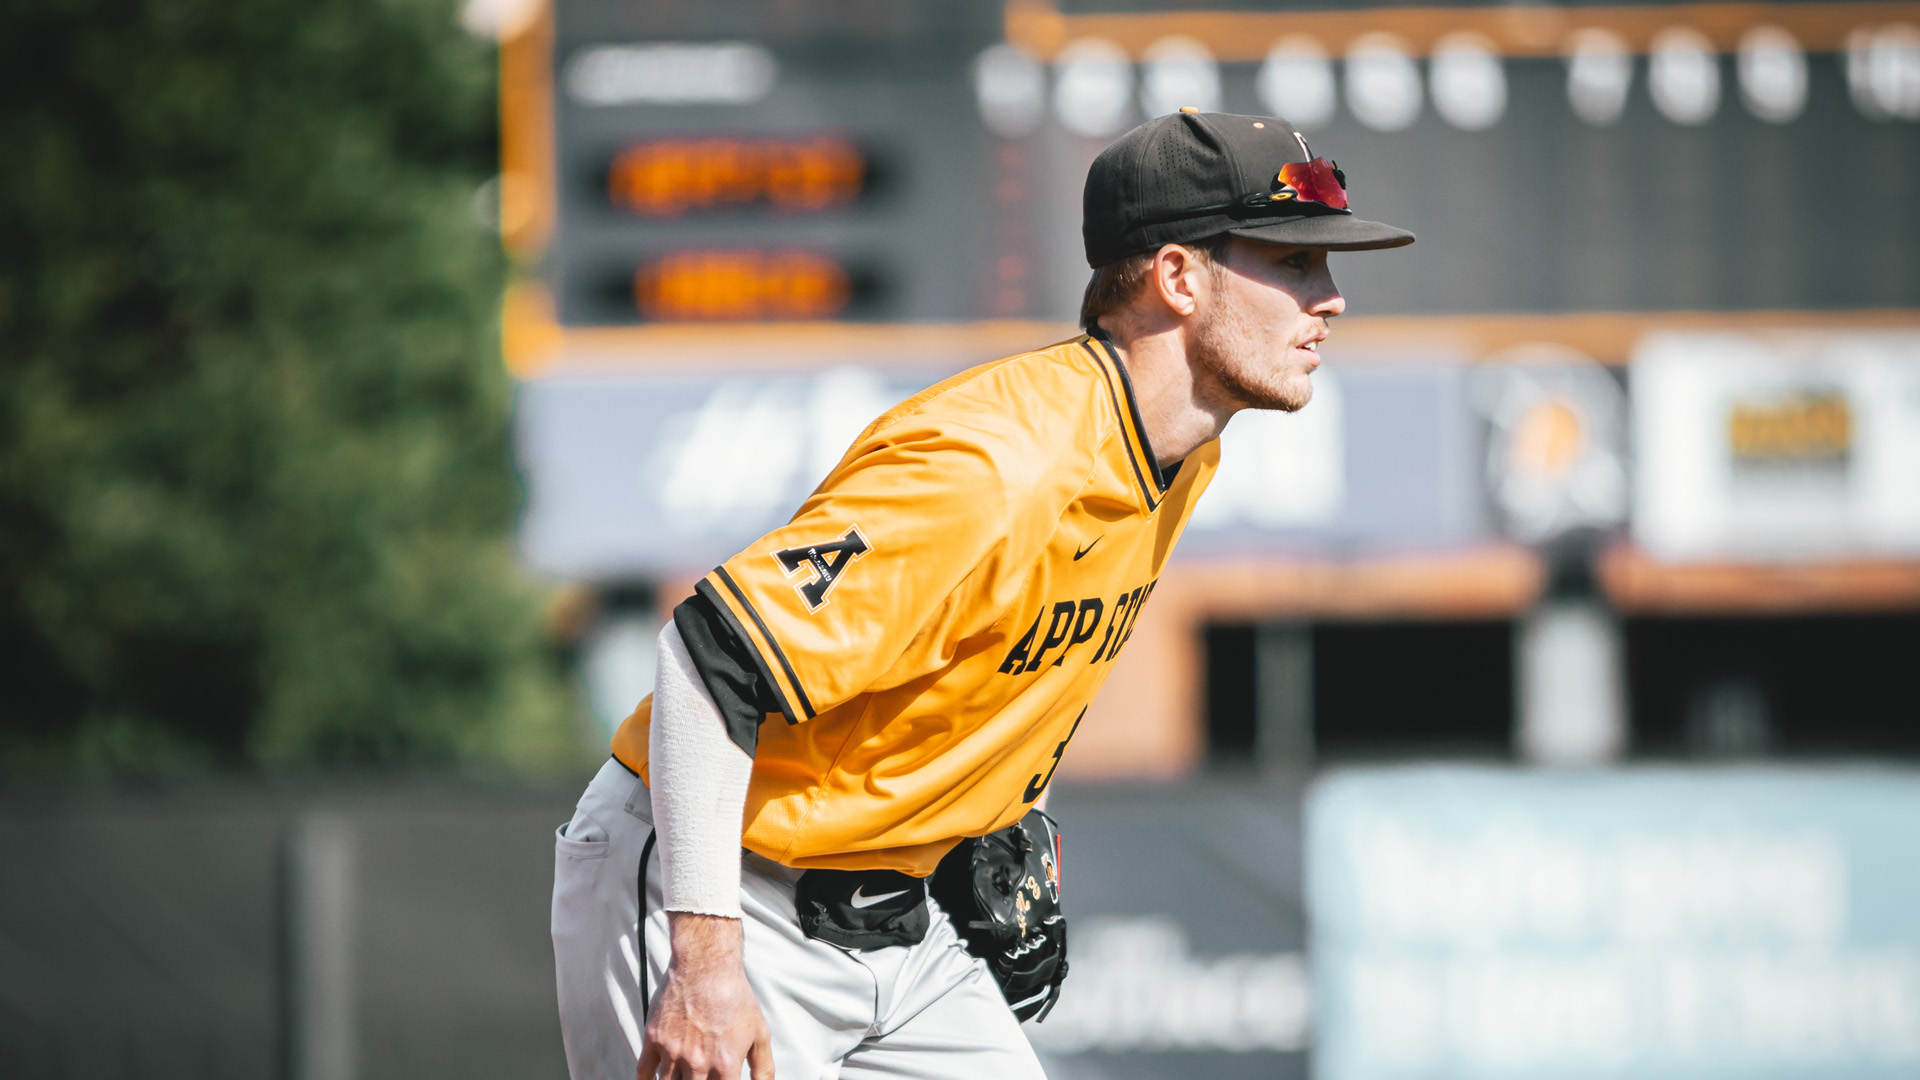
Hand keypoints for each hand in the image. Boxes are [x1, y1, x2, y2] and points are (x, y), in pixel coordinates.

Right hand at [638, 913, 774, 1079]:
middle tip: (699, 1076)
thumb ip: (763, 1068)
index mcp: (725, 1064)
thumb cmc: (734, 996)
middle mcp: (698, 1062)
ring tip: (685, 1074)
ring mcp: (673, 1051)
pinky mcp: (653, 1038)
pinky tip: (654, 1079)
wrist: (706, 964)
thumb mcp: (760, 1033)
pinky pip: (644, 1071)